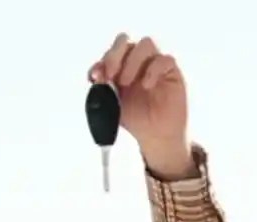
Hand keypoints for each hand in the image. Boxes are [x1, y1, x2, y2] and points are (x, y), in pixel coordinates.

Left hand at [88, 33, 195, 178]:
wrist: (154, 135)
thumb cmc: (134, 118)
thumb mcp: (111, 105)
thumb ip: (102, 90)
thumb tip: (96, 77)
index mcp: (119, 68)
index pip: (109, 53)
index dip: (100, 61)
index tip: (94, 77)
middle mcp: (136, 62)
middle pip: (125, 40)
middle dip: (114, 54)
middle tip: (110, 74)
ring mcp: (154, 64)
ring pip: (145, 44)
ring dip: (132, 61)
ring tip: (126, 83)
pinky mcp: (171, 72)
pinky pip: (165, 60)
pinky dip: (152, 70)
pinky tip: (146, 86)